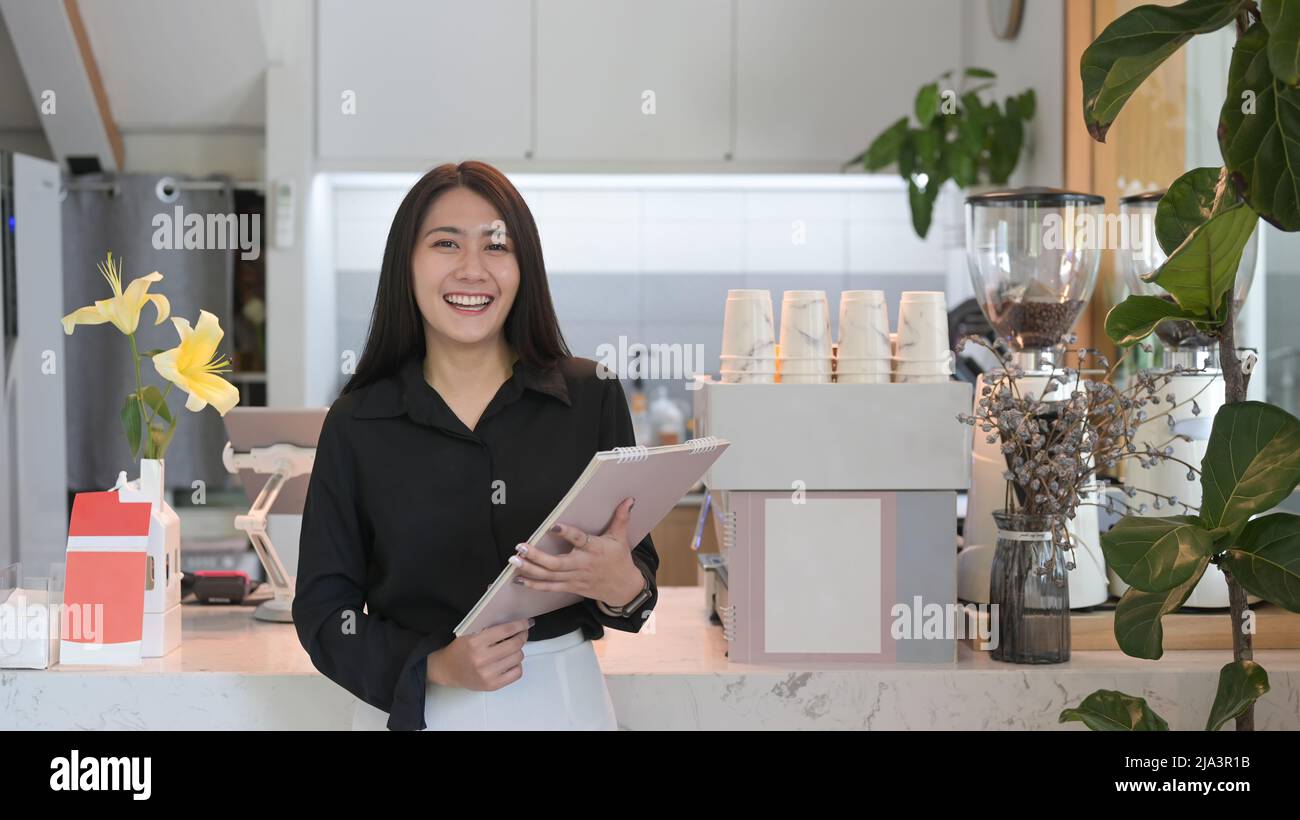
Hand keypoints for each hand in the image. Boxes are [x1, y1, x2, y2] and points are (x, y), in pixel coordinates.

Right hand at [426, 617, 531, 689]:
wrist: (448, 670)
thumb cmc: (460, 649)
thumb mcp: (470, 633)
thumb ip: (489, 628)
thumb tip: (515, 623)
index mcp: (475, 642)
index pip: (506, 630)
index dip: (520, 625)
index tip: (527, 622)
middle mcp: (482, 659)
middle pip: (515, 644)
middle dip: (522, 636)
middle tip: (523, 633)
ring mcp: (488, 674)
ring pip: (518, 658)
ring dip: (518, 651)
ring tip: (512, 648)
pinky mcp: (492, 685)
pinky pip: (517, 673)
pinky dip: (517, 665)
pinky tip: (509, 661)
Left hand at [511, 497, 644, 608]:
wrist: (623, 588)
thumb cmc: (619, 559)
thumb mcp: (620, 538)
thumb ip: (621, 518)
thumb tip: (629, 499)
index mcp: (595, 549)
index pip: (580, 540)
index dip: (567, 533)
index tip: (553, 526)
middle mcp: (582, 564)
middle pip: (557, 563)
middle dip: (536, 556)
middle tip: (521, 546)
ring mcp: (575, 578)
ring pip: (550, 576)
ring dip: (530, 569)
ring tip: (514, 560)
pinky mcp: (570, 587)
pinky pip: (550, 587)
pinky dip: (534, 584)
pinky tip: (519, 578)